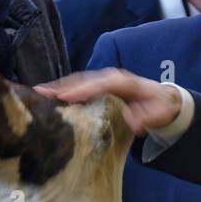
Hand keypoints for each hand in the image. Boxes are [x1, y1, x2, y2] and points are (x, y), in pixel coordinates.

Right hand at [36, 69, 180, 136]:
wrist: (163, 99)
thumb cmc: (159, 106)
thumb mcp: (158, 113)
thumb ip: (146, 118)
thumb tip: (134, 123)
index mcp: (124, 82)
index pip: (100, 84)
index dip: (83, 90)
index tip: (65, 98)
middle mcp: (110, 78)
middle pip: (83, 79)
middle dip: (62, 86)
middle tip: (40, 94)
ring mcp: (102, 80)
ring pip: (77, 81)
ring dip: (58, 87)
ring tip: (37, 94)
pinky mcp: (97, 86)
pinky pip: (78, 85)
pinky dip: (62, 89)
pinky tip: (47, 97)